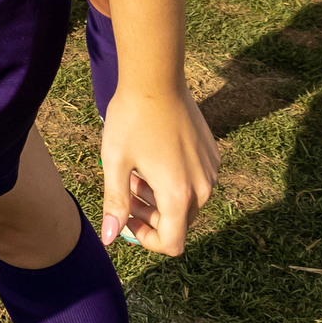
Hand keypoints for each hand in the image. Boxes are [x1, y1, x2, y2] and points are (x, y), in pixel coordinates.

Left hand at [99, 86, 217, 254]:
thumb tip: (108, 238)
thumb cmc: (131, 120)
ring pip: (188, 203)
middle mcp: (203, 187)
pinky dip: (174, 182)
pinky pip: (196, 182)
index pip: (173, 243)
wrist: (156, 79)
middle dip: (151, 216)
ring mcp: (211, 170)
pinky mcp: (213, 155)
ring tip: (136, 172)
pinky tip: (153, 158)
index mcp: (179, 194)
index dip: (147, 240)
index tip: (126, 219)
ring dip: (161, 198)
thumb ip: (115, 204)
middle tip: (126, 191)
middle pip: (180, 223)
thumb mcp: (115, 163)